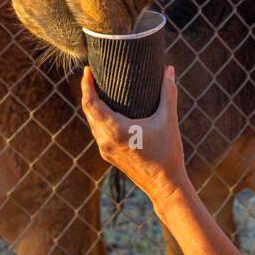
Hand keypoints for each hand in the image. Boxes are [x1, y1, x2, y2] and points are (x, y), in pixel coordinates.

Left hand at [79, 65, 189, 208]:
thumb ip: (168, 92)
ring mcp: (106, 150)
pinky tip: (107, 112)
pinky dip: (98, 119)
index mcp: (115, 130)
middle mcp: (105, 140)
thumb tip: (169, 69)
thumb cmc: (167, 153)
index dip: (86, 85)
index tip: (87, 70)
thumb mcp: (168, 120)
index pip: (91, 103)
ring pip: (92, 123)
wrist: (165, 185)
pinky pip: (98, 132)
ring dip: (92, 106)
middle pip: (88, 111)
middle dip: (87, 92)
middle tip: (92, 75)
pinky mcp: (110, 156)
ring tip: (98, 90)